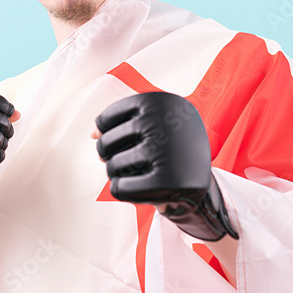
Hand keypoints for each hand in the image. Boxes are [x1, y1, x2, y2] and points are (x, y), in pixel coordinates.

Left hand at [94, 92, 237, 241]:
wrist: (199, 180)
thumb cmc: (166, 148)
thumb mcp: (149, 125)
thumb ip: (118, 123)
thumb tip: (93, 133)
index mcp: (158, 101)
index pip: (105, 120)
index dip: (107, 135)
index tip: (125, 142)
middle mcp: (161, 122)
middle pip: (104, 144)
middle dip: (110, 157)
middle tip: (131, 161)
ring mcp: (164, 151)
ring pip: (111, 167)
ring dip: (118, 175)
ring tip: (139, 172)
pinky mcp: (165, 182)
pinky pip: (120, 189)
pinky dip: (126, 191)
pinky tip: (141, 187)